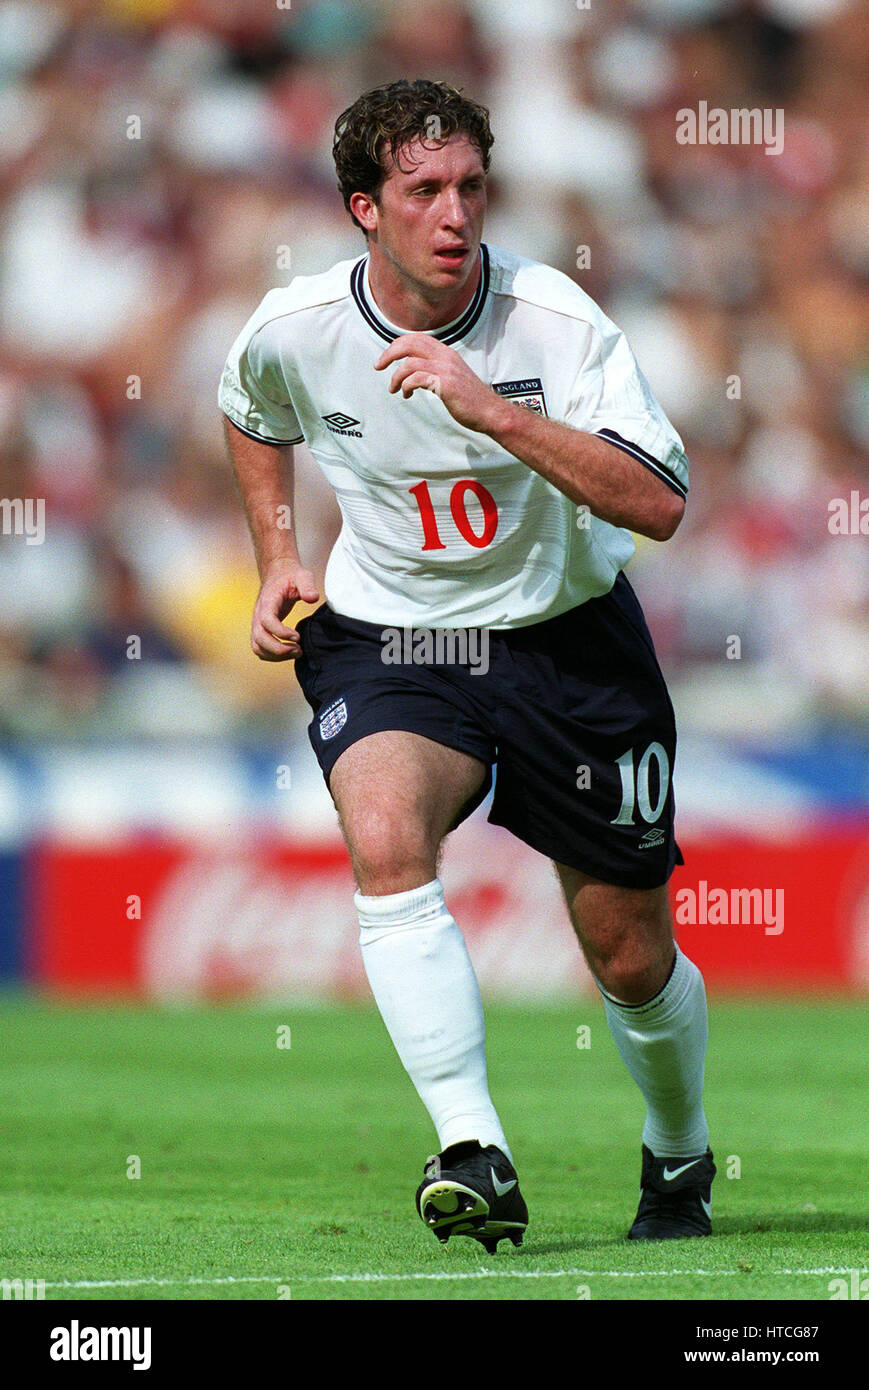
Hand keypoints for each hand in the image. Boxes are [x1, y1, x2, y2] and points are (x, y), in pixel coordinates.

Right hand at [251, 559, 318, 660]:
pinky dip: (272, 656)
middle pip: (259, 638)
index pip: (267, 621)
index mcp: (267, 601)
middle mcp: (258, 614)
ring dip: (275, 655)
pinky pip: (260, 649)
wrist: (277, 574)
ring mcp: (257, 624)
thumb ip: (308, 586)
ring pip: (258, 647)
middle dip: (279, 649)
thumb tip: (313, 598)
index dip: (281, 632)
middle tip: (299, 650)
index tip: (298, 637)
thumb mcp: (302, 576)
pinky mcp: (261, 630)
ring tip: (297, 652)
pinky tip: (290, 652)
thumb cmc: (290, 576)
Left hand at [375, 334, 504, 433]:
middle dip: (389, 353)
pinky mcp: (445, 383)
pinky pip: (416, 378)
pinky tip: (407, 394)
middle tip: (378, 366)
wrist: (489, 412)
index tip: (387, 356)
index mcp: (447, 353)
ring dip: (395, 376)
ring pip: (409, 362)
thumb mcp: (453, 377)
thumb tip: (416, 372)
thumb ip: (437, 370)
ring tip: (393, 388)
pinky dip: (406, 386)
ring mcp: (446, 369)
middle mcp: (446, 357)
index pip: (417, 338)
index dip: (398, 344)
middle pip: (409, 343)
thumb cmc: (471, 399)